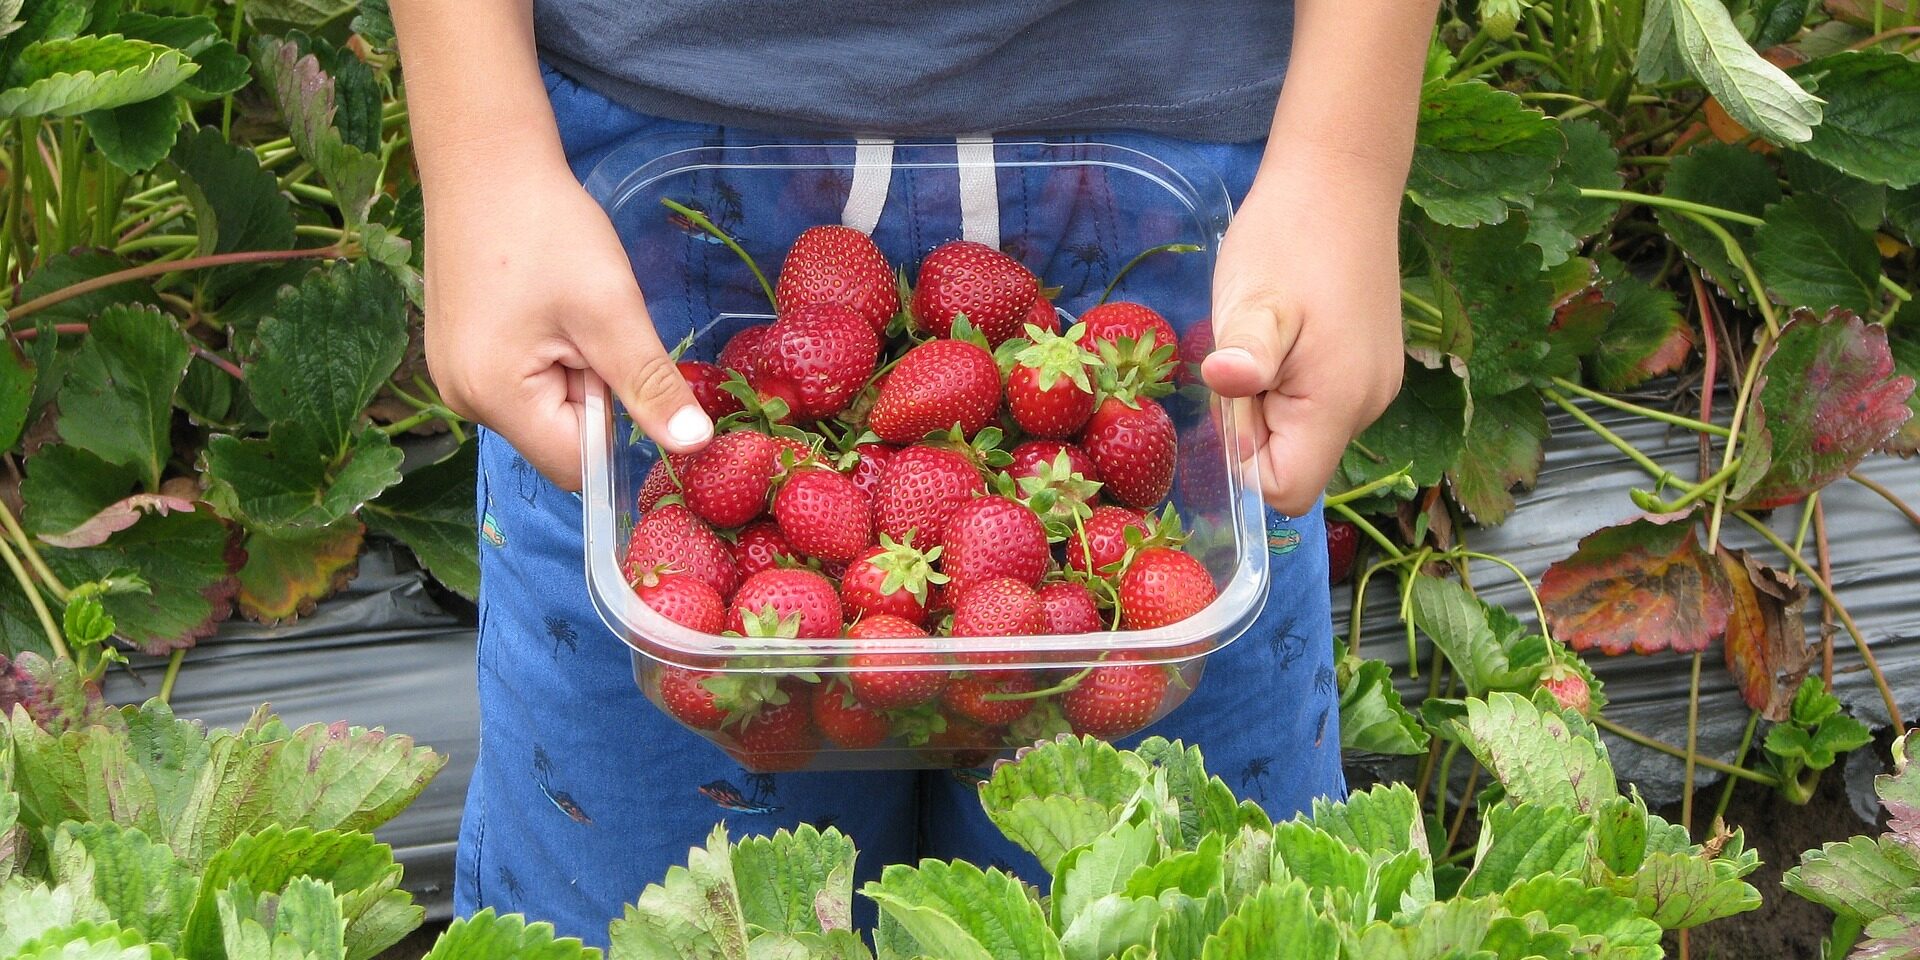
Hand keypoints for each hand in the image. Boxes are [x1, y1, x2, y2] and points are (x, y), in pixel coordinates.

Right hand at [422, 159, 712, 488]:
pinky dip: (552, 355)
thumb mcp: (611, 309)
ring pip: (545, 407)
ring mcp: (455, 376)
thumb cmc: (545, 228)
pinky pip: (523, 381)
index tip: (631, 371)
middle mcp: (463, 400)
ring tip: (570, 309)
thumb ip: (649, 385)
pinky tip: (548, 307)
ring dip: (576, 372)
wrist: (483, 159)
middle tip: (596, 326)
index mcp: (493, 397)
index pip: (576, 464)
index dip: (618, 432)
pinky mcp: (460, 353)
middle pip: (559, 437)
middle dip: (594, 394)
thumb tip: (694, 444)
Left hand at [1200, 154, 1405, 517]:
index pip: (1286, 491)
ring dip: (1268, 401)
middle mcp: (1368, 407)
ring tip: (1263, 334)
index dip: (1242, 464)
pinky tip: (1283, 329)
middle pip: (1293, 463)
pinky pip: (1317, 403)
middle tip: (1243, 354)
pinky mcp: (1369, 366)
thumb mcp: (1253, 299)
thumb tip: (1228, 386)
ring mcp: (1374, 387)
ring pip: (1302, 432)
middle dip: (1252, 427)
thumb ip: (1244, 356)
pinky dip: (1288, 382)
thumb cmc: (1290, 237)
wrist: (1341, 177)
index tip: (1231, 401)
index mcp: (1340, 404)